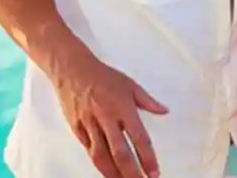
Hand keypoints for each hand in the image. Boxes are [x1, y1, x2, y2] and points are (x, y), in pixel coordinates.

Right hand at [49, 47, 168, 177]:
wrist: (72, 69)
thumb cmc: (103, 75)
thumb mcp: (130, 84)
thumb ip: (148, 101)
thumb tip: (165, 111)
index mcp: (123, 107)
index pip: (139, 138)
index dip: (147, 157)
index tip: (154, 172)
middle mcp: (106, 118)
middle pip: (120, 152)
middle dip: (131, 172)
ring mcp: (89, 124)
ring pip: (101, 156)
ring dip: (113, 174)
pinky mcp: (76, 128)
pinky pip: (88, 150)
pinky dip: (98, 163)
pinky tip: (107, 172)